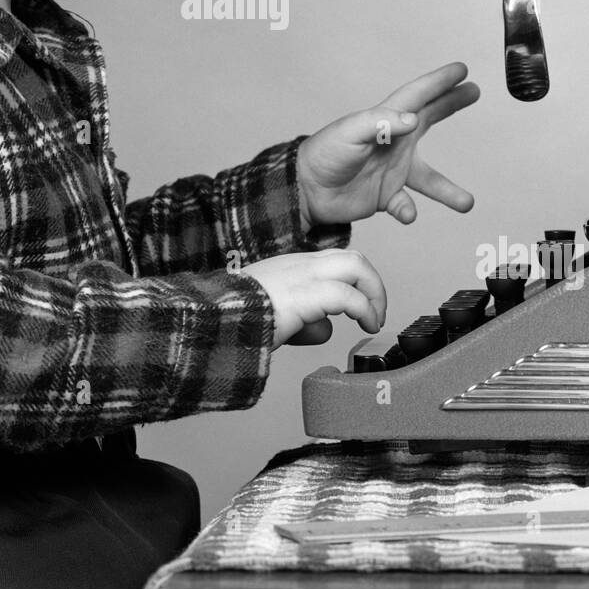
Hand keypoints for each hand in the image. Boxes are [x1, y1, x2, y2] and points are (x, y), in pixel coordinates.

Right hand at [236, 248, 386, 349]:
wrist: (212, 321)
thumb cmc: (237, 321)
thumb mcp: (277, 317)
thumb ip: (305, 321)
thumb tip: (326, 330)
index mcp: (291, 266)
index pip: (336, 261)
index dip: (356, 282)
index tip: (363, 308)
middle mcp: (299, 264)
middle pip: (352, 258)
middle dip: (373, 284)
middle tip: (376, 311)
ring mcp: (302, 275)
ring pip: (356, 266)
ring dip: (375, 294)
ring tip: (375, 318)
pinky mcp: (305, 294)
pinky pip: (348, 295)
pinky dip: (365, 309)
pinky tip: (366, 324)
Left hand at [296, 62, 478, 230]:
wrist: (306, 190)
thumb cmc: (324, 154)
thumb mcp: (350, 132)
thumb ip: (381, 123)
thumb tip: (415, 119)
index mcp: (384, 121)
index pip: (417, 95)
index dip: (439, 81)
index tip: (461, 69)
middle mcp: (394, 143)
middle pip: (429, 119)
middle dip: (451, 104)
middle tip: (474, 90)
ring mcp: (392, 170)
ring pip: (428, 178)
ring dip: (448, 190)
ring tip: (467, 202)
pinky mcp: (385, 196)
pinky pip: (404, 204)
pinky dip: (409, 210)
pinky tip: (408, 214)